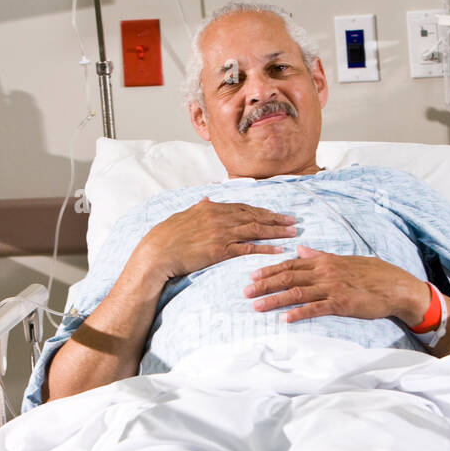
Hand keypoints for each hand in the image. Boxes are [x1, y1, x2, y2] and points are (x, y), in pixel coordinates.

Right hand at [135, 197, 297, 284]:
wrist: (157, 253)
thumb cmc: (166, 236)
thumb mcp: (183, 215)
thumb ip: (198, 206)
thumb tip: (206, 197)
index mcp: (211, 207)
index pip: (243, 207)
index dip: (261, 210)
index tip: (274, 213)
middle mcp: (220, 217)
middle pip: (254, 216)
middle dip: (275, 218)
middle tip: (292, 221)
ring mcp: (222, 233)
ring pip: (256, 230)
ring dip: (276, 231)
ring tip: (292, 232)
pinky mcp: (221, 250)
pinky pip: (249, 248)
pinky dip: (266, 248)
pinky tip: (279, 250)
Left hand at [243, 246, 428, 324]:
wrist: (396, 286)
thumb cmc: (372, 274)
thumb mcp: (344, 260)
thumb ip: (320, 255)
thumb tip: (301, 248)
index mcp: (324, 260)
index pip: (291, 263)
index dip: (270, 270)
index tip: (252, 276)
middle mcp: (325, 272)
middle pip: (288, 277)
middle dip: (264, 284)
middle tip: (245, 292)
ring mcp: (332, 288)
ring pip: (297, 293)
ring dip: (274, 299)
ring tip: (257, 306)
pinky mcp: (341, 304)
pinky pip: (315, 309)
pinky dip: (299, 313)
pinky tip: (285, 319)